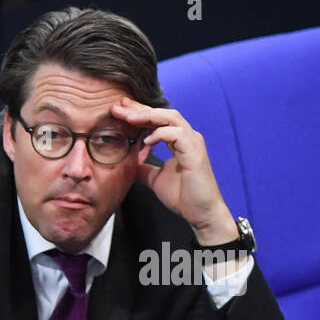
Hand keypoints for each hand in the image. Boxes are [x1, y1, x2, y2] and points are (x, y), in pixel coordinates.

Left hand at [112, 97, 238, 245]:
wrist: (200, 213)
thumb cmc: (183, 196)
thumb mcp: (154, 179)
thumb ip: (142, 168)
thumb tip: (126, 164)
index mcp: (178, 140)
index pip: (157, 119)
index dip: (139, 113)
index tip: (119, 110)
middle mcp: (187, 137)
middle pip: (162, 113)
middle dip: (139, 109)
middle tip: (118, 106)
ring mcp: (192, 142)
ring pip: (170, 118)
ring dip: (148, 116)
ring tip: (128, 118)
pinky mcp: (195, 152)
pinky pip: (177, 134)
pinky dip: (160, 134)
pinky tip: (146, 141)